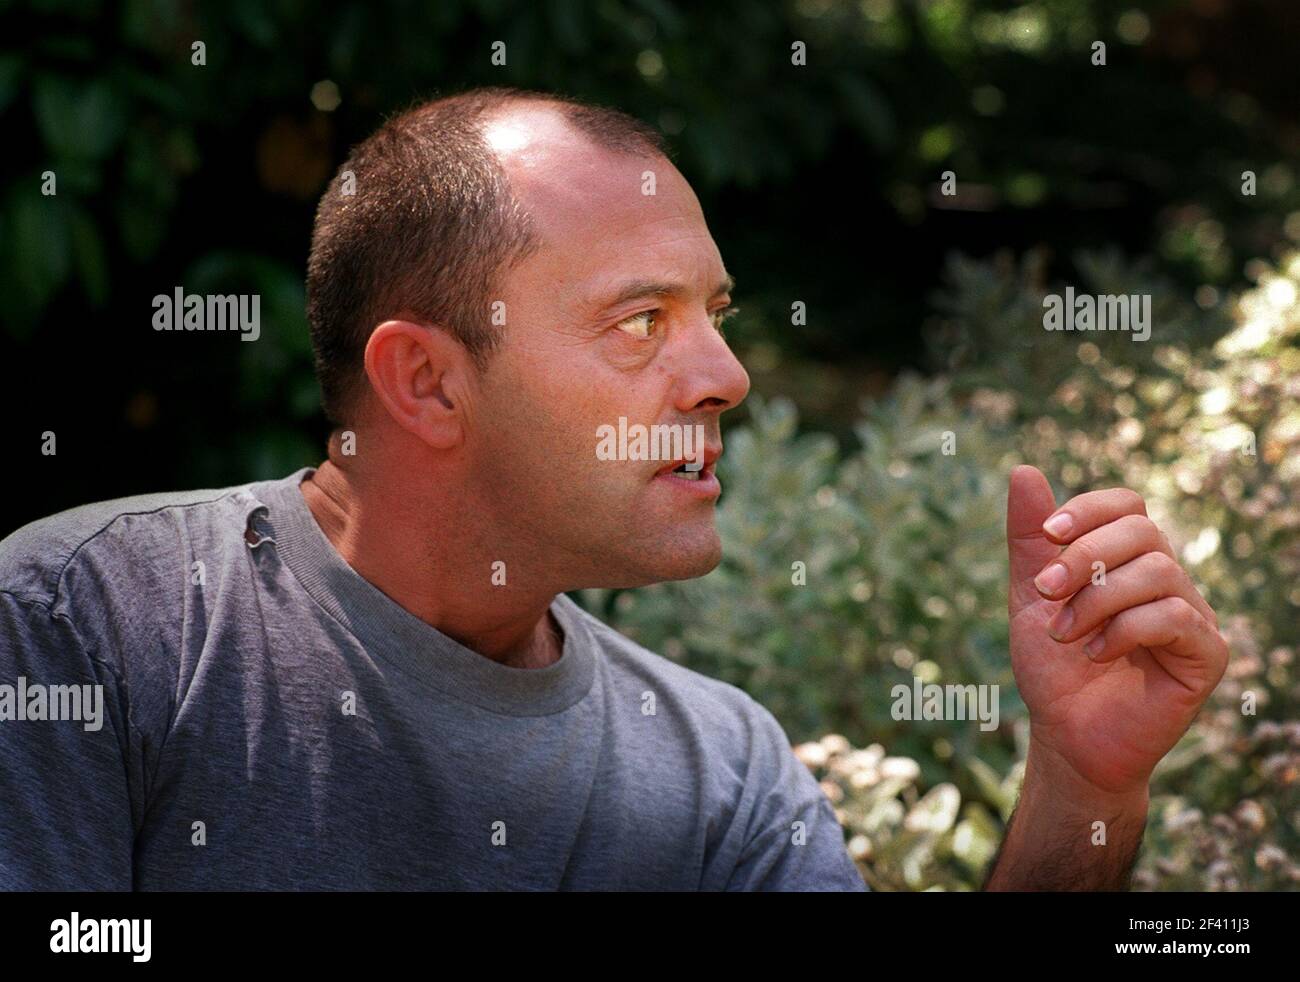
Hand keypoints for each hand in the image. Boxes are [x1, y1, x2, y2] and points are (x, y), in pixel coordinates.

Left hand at [1005, 465, 1228, 797]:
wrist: (1066, 738)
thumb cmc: (1053, 668)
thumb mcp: (1029, 595)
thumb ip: (1028, 538)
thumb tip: (1023, 470)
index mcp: (1128, 561)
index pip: (1127, 506)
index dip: (1089, 509)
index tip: (1046, 534)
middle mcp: (1167, 581)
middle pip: (1143, 531)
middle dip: (1085, 556)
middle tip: (1046, 592)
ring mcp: (1193, 617)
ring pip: (1158, 572)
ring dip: (1097, 600)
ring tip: (1062, 634)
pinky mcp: (1207, 656)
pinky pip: (1176, 618)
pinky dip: (1126, 630)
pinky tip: (1096, 654)